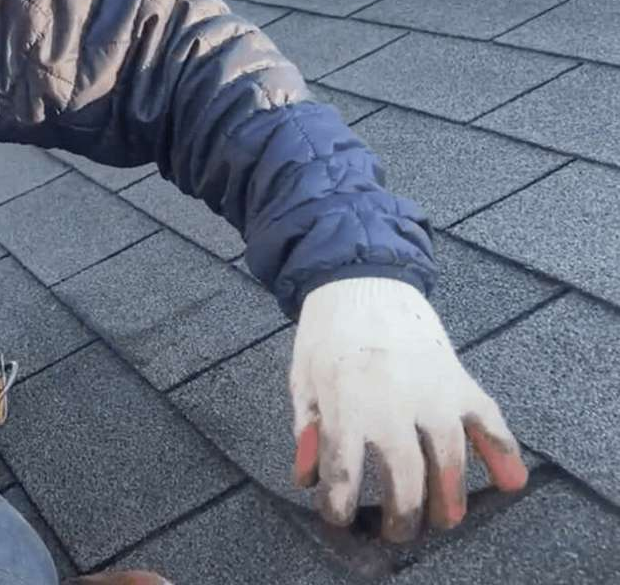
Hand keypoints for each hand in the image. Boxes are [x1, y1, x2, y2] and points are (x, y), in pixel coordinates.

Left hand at [290, 277, 527, 541]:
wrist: (363, 281)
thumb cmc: (326, 334)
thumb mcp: (303, 380)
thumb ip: (308, 431)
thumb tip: (308, 479)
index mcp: (347, 404)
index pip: (345, 475)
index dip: (338, 506)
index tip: (337, 518)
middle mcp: (394, 404)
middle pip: (406, 480)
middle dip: (402, 516)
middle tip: (396, 532)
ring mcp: (433, 392)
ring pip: (450, 461)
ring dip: (450, 500)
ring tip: (444, 520)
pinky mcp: (459, 379)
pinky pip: (489, 421)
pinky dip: (503, 452)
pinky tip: (509, 480)